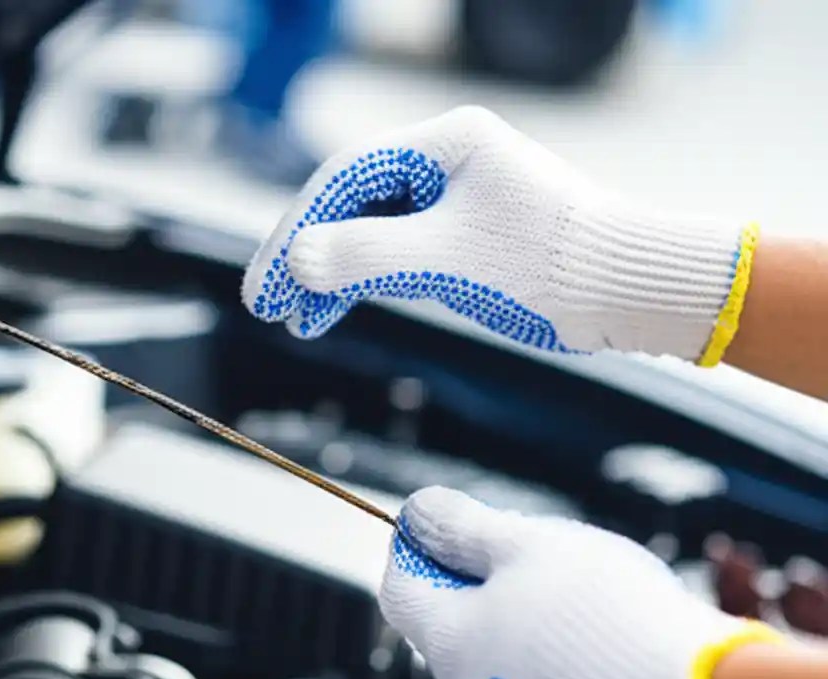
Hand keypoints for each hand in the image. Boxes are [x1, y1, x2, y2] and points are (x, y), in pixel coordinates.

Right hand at [241, 106, 754, 363]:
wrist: (631, 288)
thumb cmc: (554, 264)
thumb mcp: (449, 260)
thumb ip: (366, 256)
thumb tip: (298, 261)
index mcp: (447, 142)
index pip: (344, 178)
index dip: (294, 230)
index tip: (265, 281)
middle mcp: (446, 160)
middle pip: (350, 203)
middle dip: (304, 256)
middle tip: (264, 302)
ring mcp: (455, 197)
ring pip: (369, 231)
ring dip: (329, 275)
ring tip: (293, 319)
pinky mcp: (466, 234)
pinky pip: (396, 252)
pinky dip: (363, 283)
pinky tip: (331, 312)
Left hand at [380, 486, 783, 678]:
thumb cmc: (610, 618)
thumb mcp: (529, 547)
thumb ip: (464, 529)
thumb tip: (416, 512)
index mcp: (449, 644)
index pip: (400, 589)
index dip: (418, 549)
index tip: (446, 526)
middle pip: (452, 626)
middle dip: (481, 585)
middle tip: (537, 560)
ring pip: (499, 657)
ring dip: (523, 624)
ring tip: (587, 608)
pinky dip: (556, 661)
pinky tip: (603, 646)